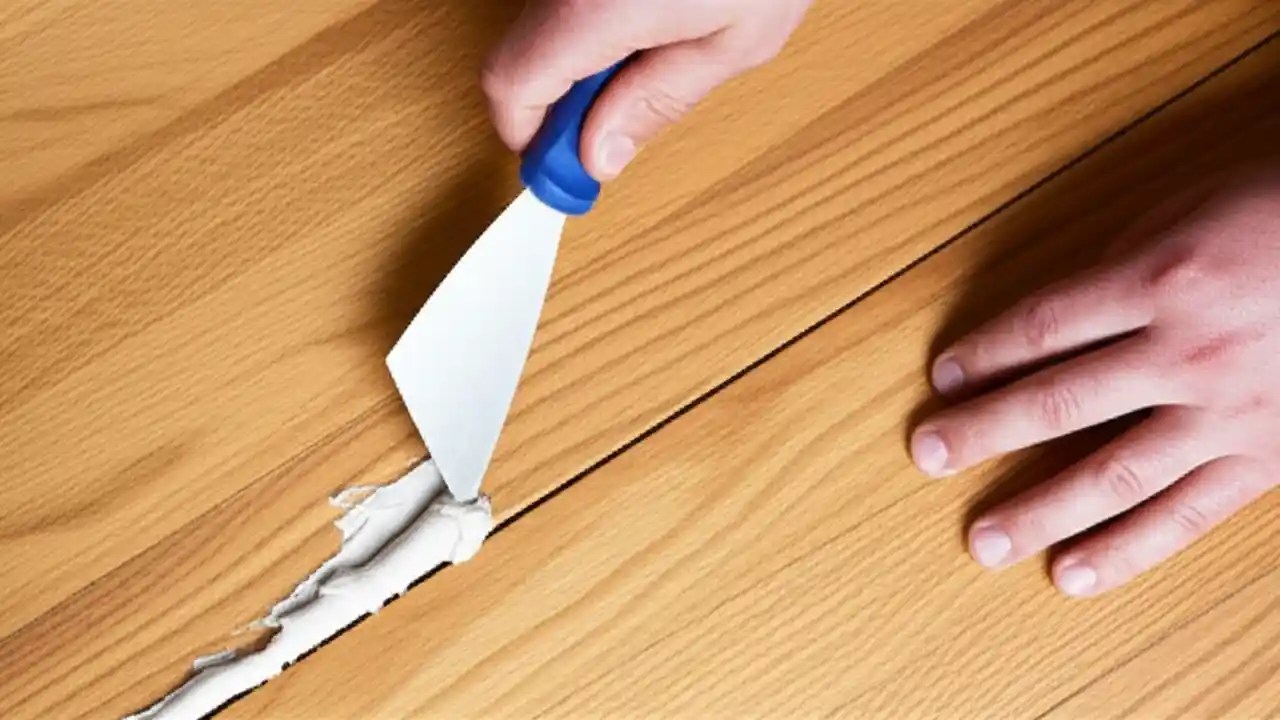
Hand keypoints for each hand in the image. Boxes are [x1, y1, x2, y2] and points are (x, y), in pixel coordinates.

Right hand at [481, 0, 810, 180]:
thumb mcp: (736, 41)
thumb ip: (657, 101)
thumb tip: (600, 152)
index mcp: (599, 5)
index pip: (510, 85)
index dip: (527, 132)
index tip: (556, 158)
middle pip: (521, 50)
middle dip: (561, 93)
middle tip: (615, 110)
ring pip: (543, 16)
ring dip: (582, 46)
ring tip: (661, 31)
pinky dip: (594, 13)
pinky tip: (649, 5)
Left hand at [913, 173, 1279, 596]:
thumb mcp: (1197, 211)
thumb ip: (1124, 265)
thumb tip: (1054, 321)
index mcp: (1161, 276)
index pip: (1043, 326)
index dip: (985, 354)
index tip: (945, 379)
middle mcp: (1186, 350)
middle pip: (1058, 401)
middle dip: (984, 432)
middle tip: (929, 456)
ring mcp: (1227, 412)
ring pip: (1112, 472)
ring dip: (1038, 510)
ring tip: (982, 541)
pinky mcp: (1265, 459)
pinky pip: (1184, 512)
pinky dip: (1125, 548)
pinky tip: (1071, 572)